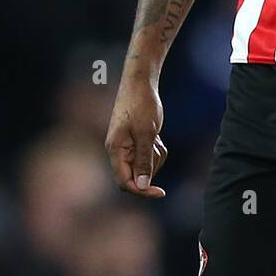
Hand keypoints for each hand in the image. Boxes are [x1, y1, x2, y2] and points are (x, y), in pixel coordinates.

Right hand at [105, 75, 167, 197]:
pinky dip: (157, 148)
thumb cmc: (141, 104)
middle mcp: (119, 151)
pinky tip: (156, 134)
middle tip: (157, 145)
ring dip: (156, 155)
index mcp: (115, 150)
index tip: (160, 192)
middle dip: (152, 166)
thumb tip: (142, 186)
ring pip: (146, 166)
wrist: (141, 82)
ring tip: (156, 136)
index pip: (124, 182)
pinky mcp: (136, 142)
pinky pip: (150, 155)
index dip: (141, 190)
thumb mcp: (146, 132)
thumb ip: (144, 160)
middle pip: (137, 175)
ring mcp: (128, 147)